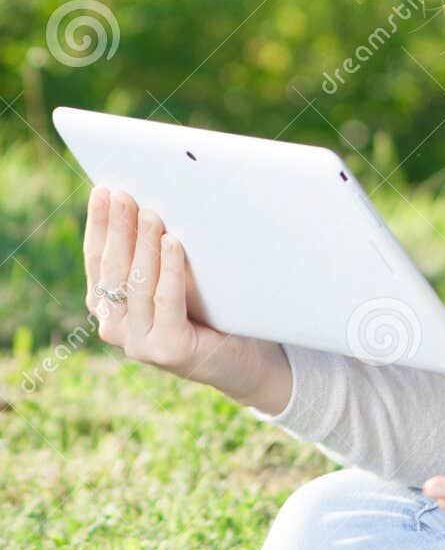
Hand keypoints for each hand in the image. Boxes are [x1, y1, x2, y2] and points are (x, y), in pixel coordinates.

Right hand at [83, 184, 246, 386]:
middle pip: (114, 269)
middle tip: (124, 194)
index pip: (97, 260)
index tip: (103, 191)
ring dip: (144, 244)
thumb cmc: (206, 309)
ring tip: (151, 213)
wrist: (243, 357)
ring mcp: (138, 343)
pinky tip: (173, 241)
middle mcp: (115, 328)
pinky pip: (166, 300)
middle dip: (118, 228)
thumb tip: (145, 200)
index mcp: (108, 307)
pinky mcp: (167, 350)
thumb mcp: (173, 277)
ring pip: (137, 283)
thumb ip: (153, 252)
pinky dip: (169, 268)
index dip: (98, 225)